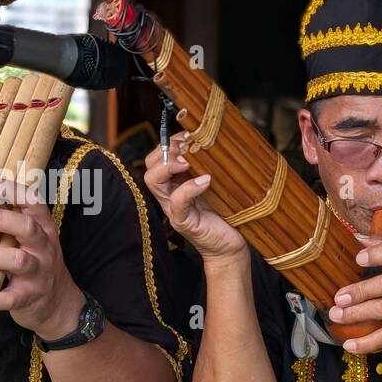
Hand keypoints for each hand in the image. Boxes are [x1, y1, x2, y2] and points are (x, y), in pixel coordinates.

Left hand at [0, 177, 85, 339]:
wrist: (59, 304)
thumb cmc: (38, 265)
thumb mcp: (35, 241)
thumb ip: (14, 224)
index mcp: (44, 230)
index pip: (34, 203)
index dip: (13, 191)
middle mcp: (43, 249)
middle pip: (27, 228)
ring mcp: (37, 274)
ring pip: (18, 261)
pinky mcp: (27, 298)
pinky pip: (7, 298)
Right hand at [142, 132, 244, 263]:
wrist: (232, 245)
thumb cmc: (227, 214)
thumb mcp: (218, 183)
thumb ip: (210, 166)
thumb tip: (213, 138)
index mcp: (176, 182)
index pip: (157, 157)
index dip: (168, 142)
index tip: (188, 135)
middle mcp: (170, 194)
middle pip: (149, 166)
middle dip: (165, 151)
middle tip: (187, 149)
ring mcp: (173, 209)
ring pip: (153, 181)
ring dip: (169, 165)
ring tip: (189, 162)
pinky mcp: (184, 222)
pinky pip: (176, 202)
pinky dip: (189, 188)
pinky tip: (205, 181)